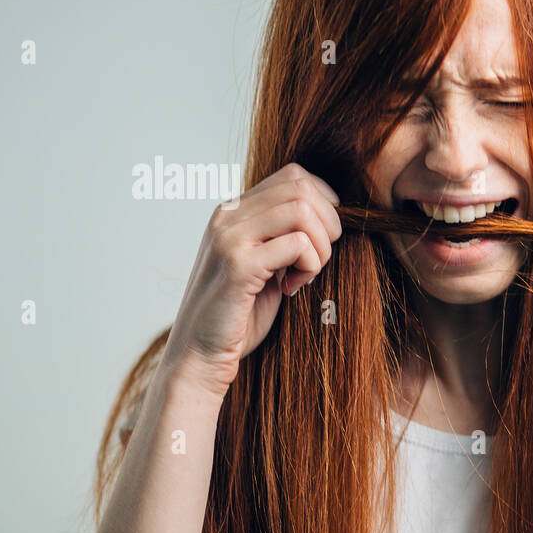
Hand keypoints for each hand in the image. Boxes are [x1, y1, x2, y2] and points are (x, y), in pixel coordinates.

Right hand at [160, 163, 342, 396]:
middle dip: (328, 224)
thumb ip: (286, 237)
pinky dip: (310, 266)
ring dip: (320, 246)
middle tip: (318, 260)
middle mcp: (228, 215)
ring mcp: (229, 237)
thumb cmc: (239, 315)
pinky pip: (296, 244)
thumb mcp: (267, 265)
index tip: (322, 242)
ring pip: (302, 210)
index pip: (294, 176)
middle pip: (301, 186)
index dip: (324, 204)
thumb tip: (332, 218)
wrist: (199, 357)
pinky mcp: (238, 265)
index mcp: (235, 211)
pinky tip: (292, 288)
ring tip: (306, 274)